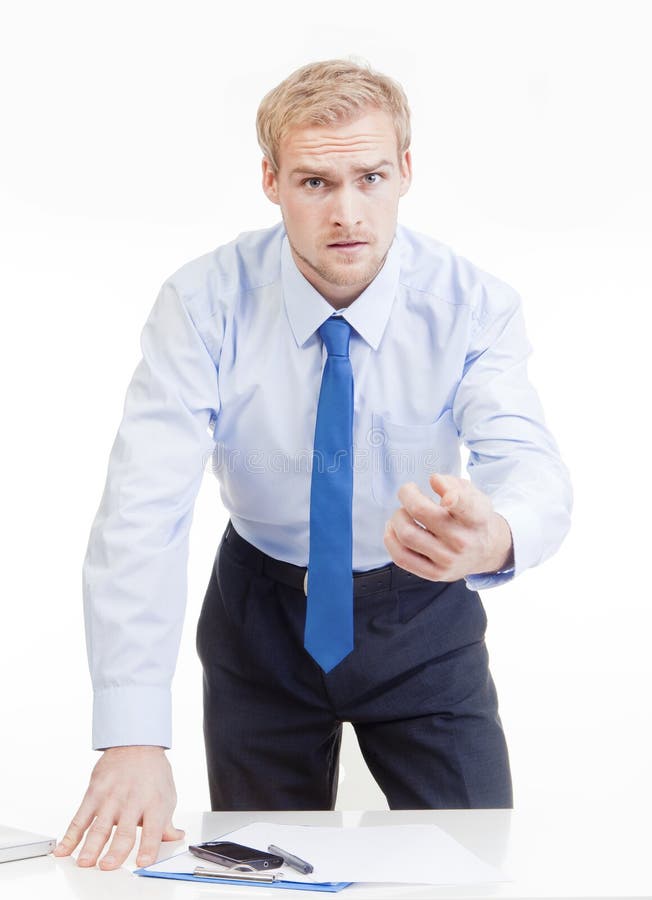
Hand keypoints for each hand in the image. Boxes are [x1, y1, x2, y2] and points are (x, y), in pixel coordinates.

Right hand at [53, 745, 183, 869]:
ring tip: (85, 861)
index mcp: (154, 803)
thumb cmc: (152, 771)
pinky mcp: (94, 793)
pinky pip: (80, 817)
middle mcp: (133, 800)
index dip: (149, 847)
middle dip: (115, 851)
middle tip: (108, 865)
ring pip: (100, 826)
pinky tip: (64, 848)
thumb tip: (174, 838)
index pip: (154, 829)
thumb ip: (166, 822)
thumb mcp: (166, 795)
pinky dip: (70, 835)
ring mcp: (112, 797)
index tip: (143, 862)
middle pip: (124, 830)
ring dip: (91, 846)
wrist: (136, 743)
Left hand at [384, 473, 513, 581]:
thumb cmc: (473, 519)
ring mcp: (448, 559)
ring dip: (396, 517)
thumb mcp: (474, 495)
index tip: (434, 480)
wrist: (487, 552)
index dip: (449, 492)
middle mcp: (463, 540)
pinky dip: (390, 538)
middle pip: (421, 511)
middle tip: (408, 491)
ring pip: (406, 534)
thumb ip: (454, 484)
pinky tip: (395, 529)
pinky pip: (401, 556)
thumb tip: (435, 481)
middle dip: (407, 494)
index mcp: (476, 517)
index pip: (464, 505)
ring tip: (403, 513)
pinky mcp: (434, 573)